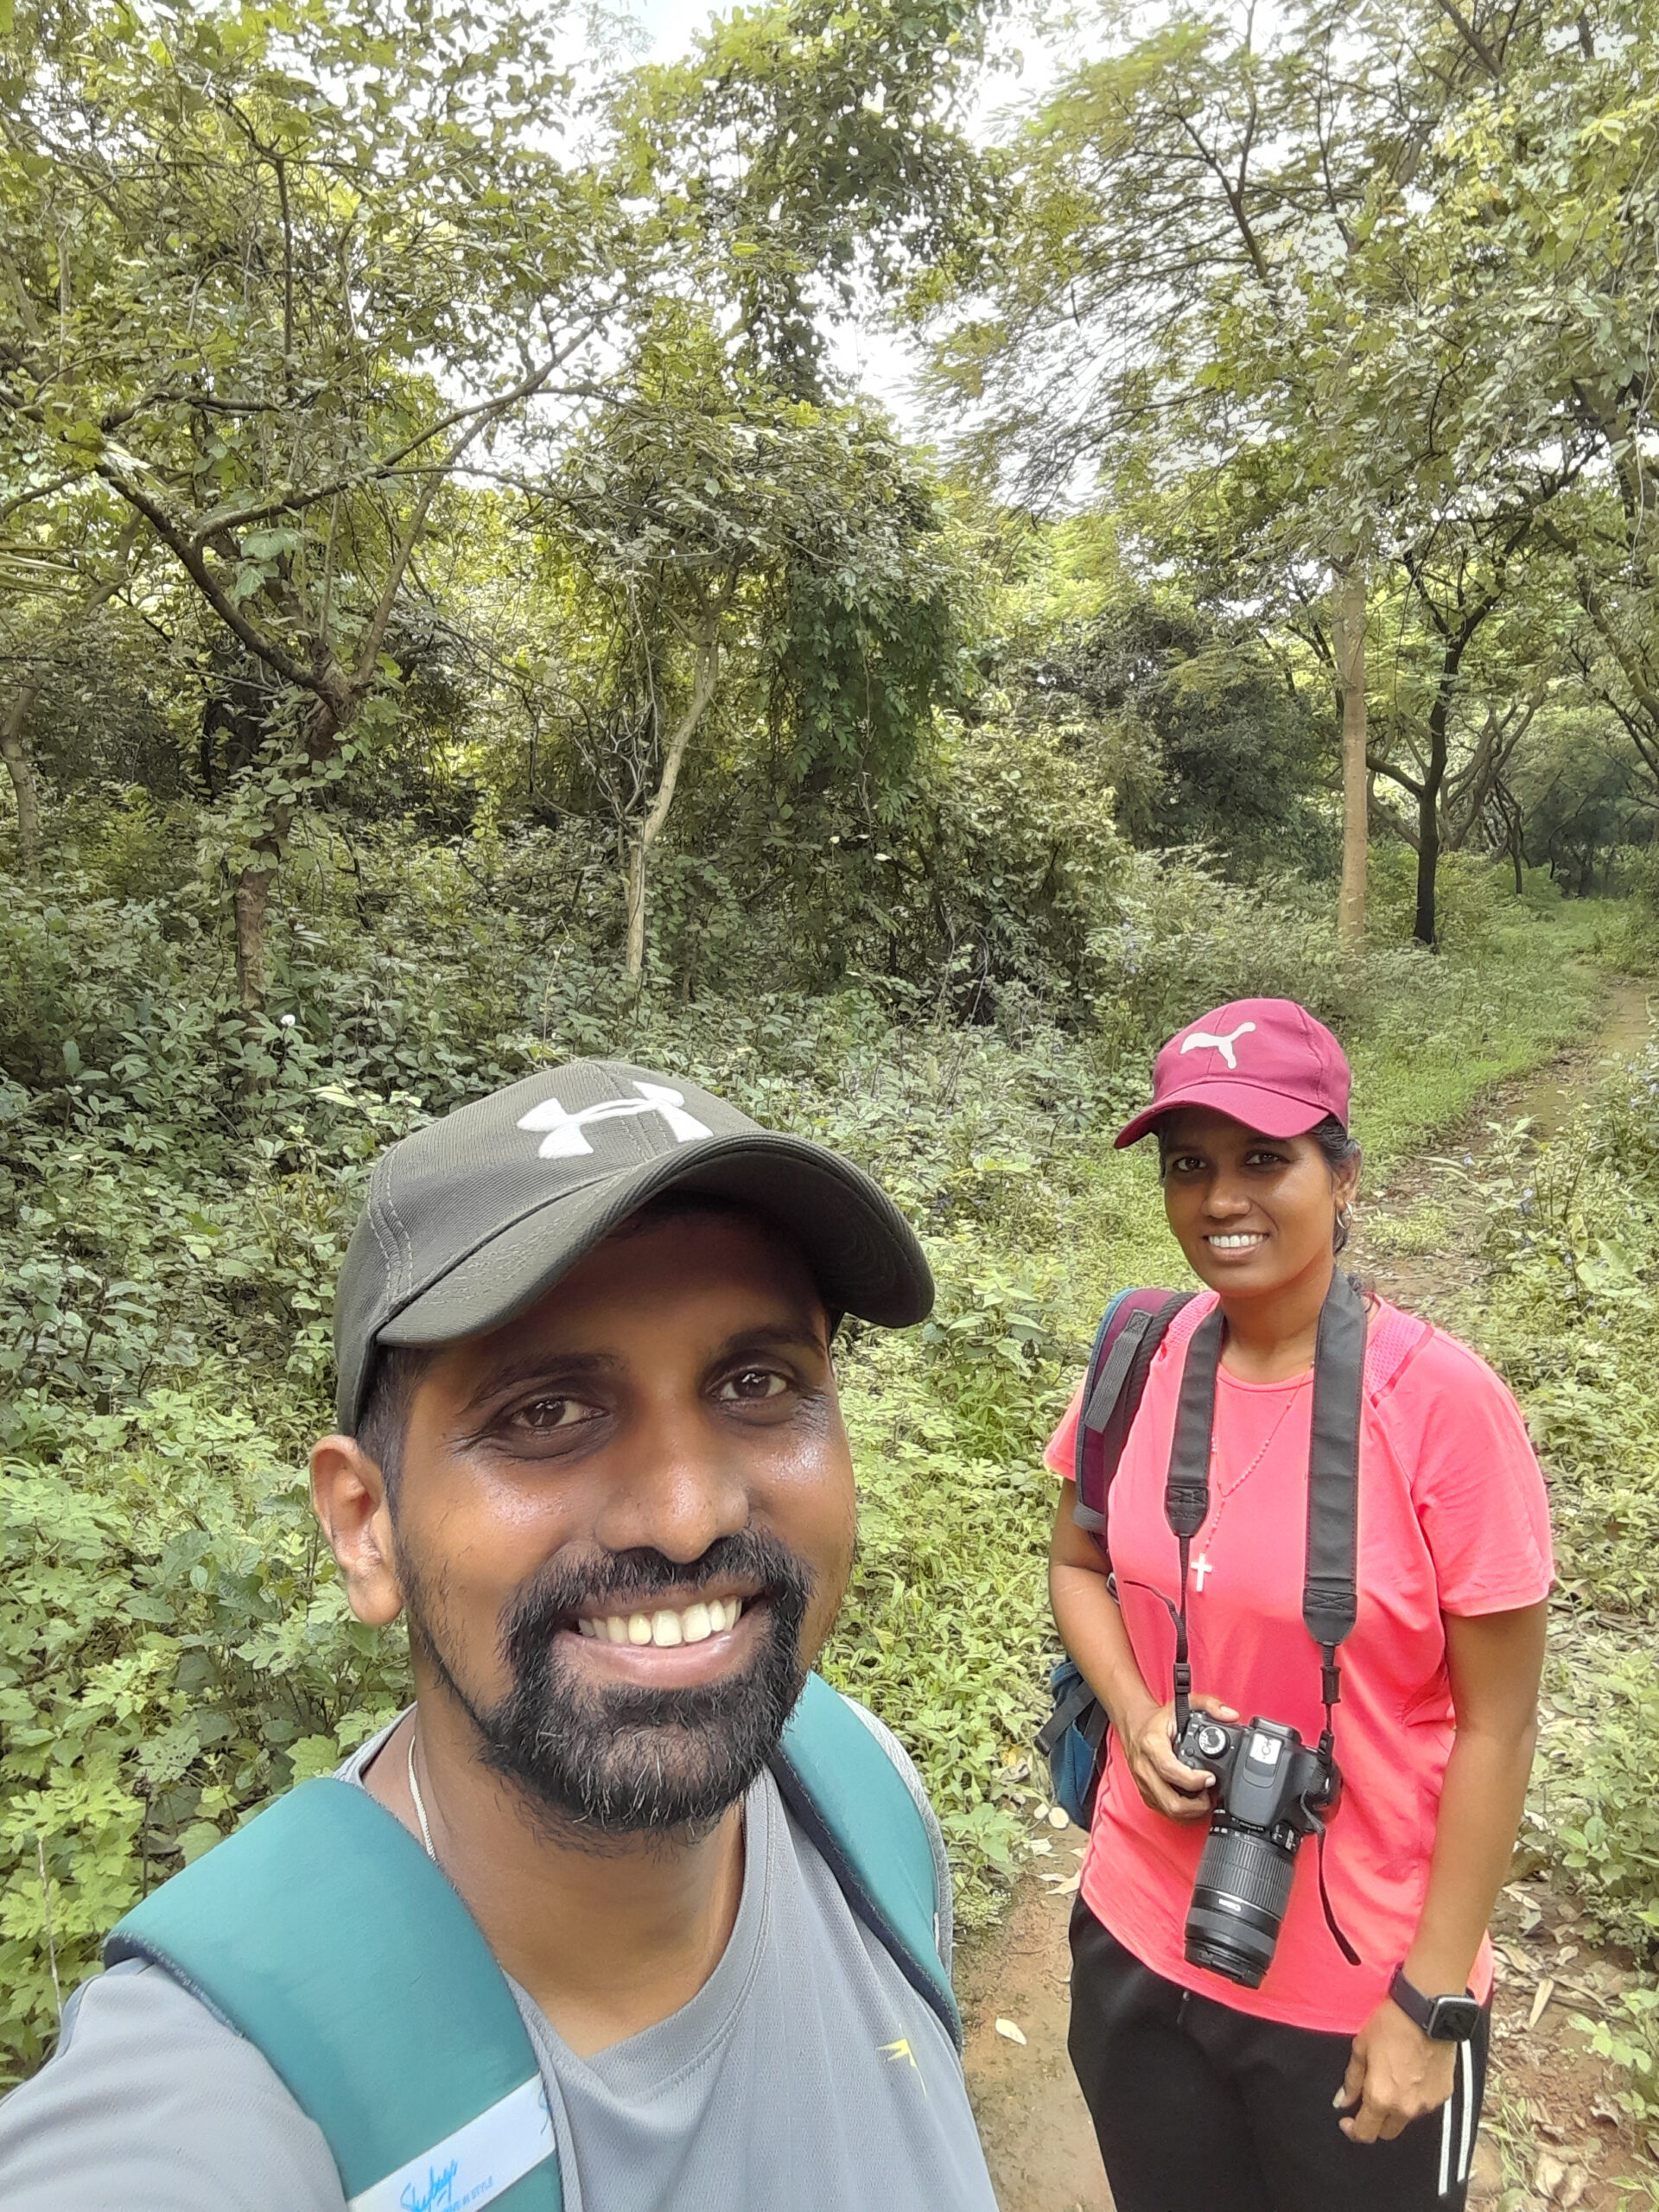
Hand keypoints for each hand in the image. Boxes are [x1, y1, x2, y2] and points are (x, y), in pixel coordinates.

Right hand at [1121, 1693, 1238, 1822]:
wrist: (1134, 1724)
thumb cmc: (1158, 1719)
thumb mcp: (1183, 1704)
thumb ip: (1209, 1705)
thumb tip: (1230, 1715)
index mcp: (1152, 1745)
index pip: (1170, 1770)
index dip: (1193, 1780)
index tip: (1210, 1778)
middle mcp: (1145, 1767)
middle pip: (1170, 1801)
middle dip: (1196, 1804)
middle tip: (1209, 1794)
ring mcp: (1143, 1783)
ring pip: (1168, 1811)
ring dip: (1191, 1811)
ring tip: (1204, 1798)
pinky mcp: (1146, 1794)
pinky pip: (1164, 1812)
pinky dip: (1182, 1813)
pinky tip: (1193, 1802)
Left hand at [1336, 1998, 1457, 2142]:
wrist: (1428, 2012)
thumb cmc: (1391, 2025)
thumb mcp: (1361, 2047)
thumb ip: (1351, 2080)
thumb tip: (1342, 2102)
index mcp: (1381, 2098)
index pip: (1365, 2134)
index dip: (1353, 2130)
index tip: (1347, 2119)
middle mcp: (1406, 2109)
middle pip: (1386, 2132)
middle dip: (1374, 2122)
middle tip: (1367, 2099)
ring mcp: (1428, 2104)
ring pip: (1406, 2119)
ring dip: (1395, 2110)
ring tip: (1391, 2081)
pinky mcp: (1443, 2095)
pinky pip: (1424, 2105)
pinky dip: (1414, 2098)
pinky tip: (1411, 2075)